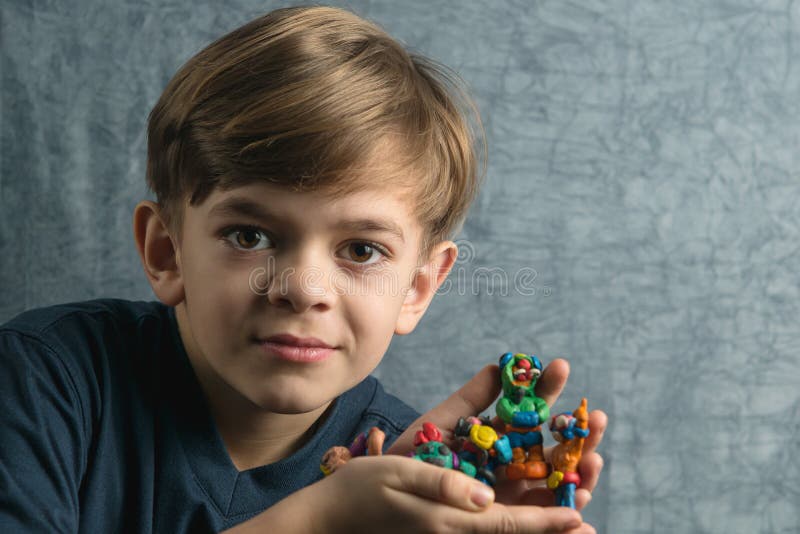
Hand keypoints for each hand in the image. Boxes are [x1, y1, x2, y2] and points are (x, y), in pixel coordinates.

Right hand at [224, 454, 582, 533]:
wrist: (332, 519)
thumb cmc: (361, 491)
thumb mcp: (397, 475)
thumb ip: (441, 485)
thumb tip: (484, 497)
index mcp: (451, 521)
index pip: (509, 524)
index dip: (548, 520)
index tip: (582, 518)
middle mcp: (458, 530)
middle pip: (515, 529)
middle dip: (554, 518)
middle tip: (586, 506)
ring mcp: (452, 531)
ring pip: (505, 528)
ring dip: (538, 515)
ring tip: (574, 505)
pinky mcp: (445, 527)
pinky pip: (488, 525)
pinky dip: (515, 515)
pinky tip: (527, 500)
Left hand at [388, 359, 606, 527]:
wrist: (388, 492)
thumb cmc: (414, 458)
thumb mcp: (442, 424)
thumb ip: (470, 399)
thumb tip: (498, 365)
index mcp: (502, 440)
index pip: (532, 413)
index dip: (547, 391)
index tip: (560, 366)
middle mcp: (514, 468)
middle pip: (558, 452)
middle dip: (582, 435)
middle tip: (596, 416)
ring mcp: (514, 497)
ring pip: (559, 488)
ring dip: (583, 475)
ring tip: (594, 458)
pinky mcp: (505, 521)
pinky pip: (539, 525)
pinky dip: (563, 523)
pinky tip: (581, 517)